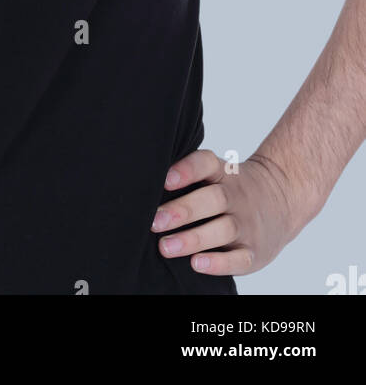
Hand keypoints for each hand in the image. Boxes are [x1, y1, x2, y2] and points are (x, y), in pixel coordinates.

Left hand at [150, 148, 301, 276]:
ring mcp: (247, 224)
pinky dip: (219, 263)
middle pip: (213, 199)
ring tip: (165, 247)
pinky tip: (197, 263)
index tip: (165, 179)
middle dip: (182, 210)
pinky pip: (239, 258)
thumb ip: (190, 176)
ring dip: (193, 238)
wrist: (283, 199)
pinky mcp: (254, 251)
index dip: (187, 170)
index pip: (206, 164)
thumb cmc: (233, 188)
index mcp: (224, 173)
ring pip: (223, 229)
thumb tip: (145, 186)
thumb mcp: (219, 172)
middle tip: (154, 221)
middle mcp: (237, 196)